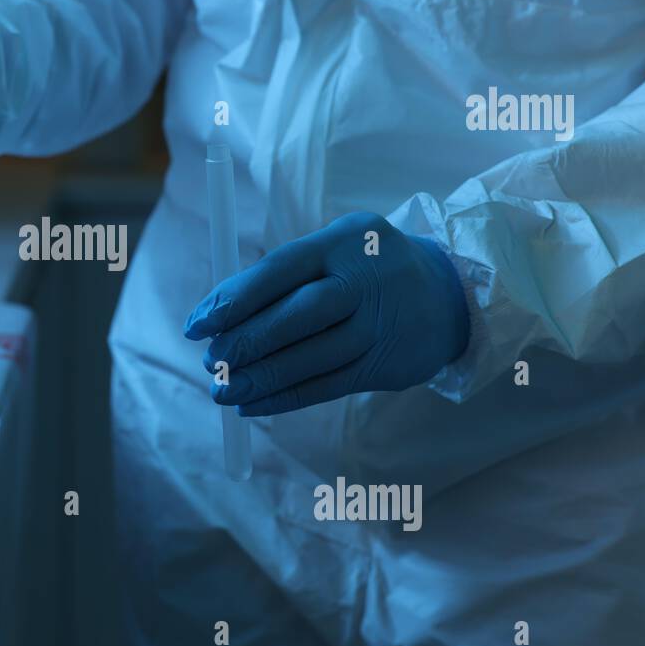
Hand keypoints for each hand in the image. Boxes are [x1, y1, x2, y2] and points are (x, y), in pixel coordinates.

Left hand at [184, 212, 468, 415]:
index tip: (197, 325)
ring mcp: (381, 324)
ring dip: (261, 378)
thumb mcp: (333, 250)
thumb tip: (216, 319)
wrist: (448, 294)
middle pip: (299, 315)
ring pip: (312, 357)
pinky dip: (286, 398)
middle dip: (247, 342)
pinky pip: (328, 386)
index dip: (233, 299)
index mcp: (344, 239)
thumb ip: (282, 278)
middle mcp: (366, 279)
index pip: (280, 269)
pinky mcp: (388, 364)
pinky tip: (253, 405)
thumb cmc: (364, 270)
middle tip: (211, 361)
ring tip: (223, 391)